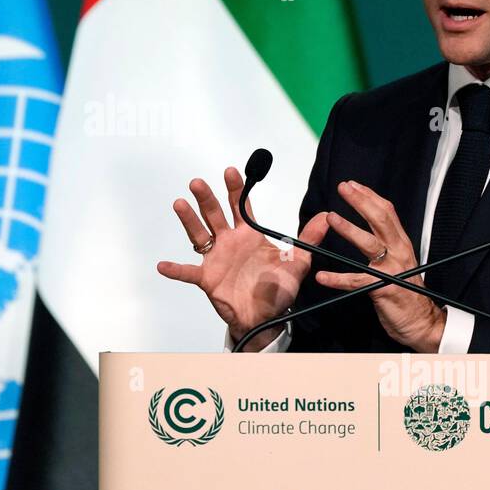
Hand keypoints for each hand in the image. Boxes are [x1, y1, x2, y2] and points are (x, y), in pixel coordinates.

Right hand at [157, 167, 330, 350]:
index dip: (236, 188)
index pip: (241, 206)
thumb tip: (326, 217)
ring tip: (180, 204)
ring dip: (189, 220)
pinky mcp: (207, 279)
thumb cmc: (278, 290)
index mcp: (249, 236)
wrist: (265, 318)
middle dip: (207, 198)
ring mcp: (216, 259)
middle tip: (198, 183)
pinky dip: (176, 270)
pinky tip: (163, 265)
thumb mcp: (297, 263)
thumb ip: (309, 239)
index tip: (231, 172)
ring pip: (199, 235)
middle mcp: (229, 242)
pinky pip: (188, 273)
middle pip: (215, 214)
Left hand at [314, 180, 445, 352]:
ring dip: (349, 229)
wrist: (422, 323)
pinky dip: (338, 278)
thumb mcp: (400, 261)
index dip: (369, 196)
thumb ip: (387, 243)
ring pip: (370, 244)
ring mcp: (391, 270)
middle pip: (380, 219)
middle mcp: (399, 252)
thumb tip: (371, 224)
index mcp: (401, 244)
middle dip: (360, 201)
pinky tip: (323, 276)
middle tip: (343, 188)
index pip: (387, 212)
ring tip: (331, 218)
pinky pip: (357, 281)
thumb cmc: (407, 292)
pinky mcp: (382, 290)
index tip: (353, 184)